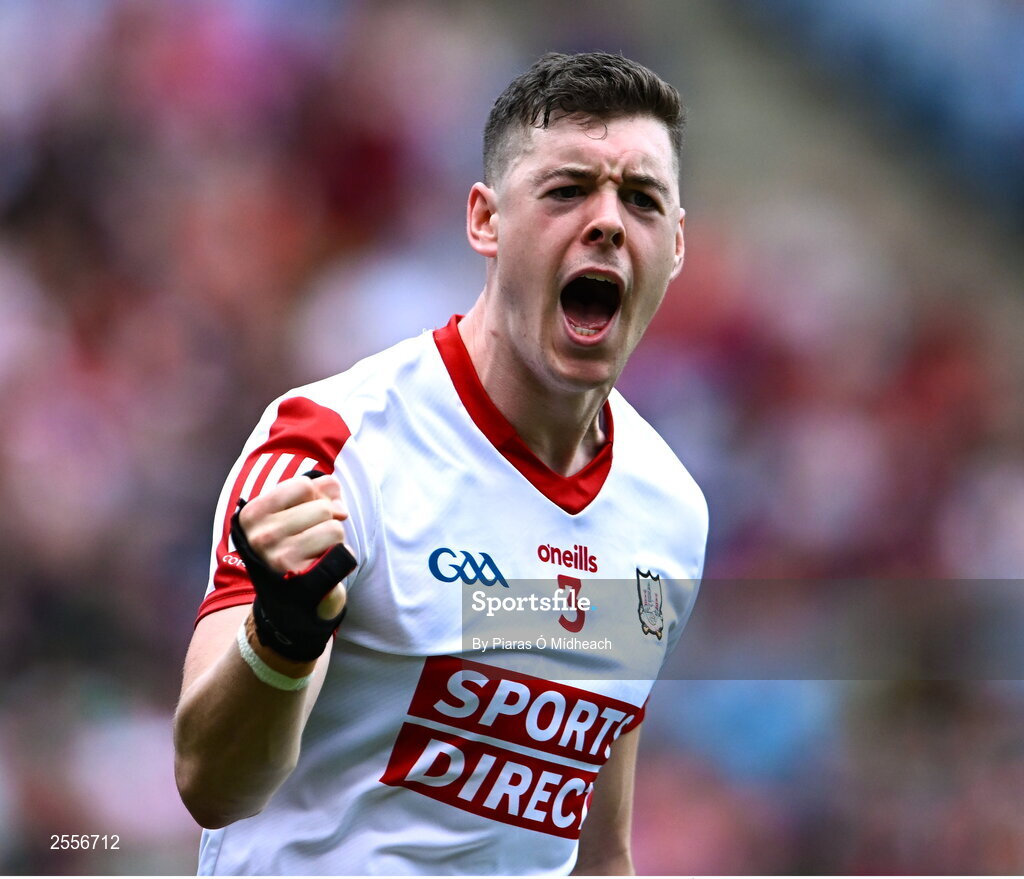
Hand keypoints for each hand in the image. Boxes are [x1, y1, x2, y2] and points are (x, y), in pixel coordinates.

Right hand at [238, 473, 351, 619]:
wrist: (290, 597)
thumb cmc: (294, 541)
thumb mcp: (296, 509)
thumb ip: (319, 490)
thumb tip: (338, 504)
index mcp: (253, 514)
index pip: (303, 485)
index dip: (316, 496)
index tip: (306, 513)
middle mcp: (260, 537)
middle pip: (322, 507)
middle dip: (327, 519)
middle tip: (312, 537)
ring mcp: (279, 559)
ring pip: (334, 527)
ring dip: (335, 538)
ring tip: (318, 550)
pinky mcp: (302, 578)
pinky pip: (342, 551)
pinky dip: (343, 555)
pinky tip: (325, 564)